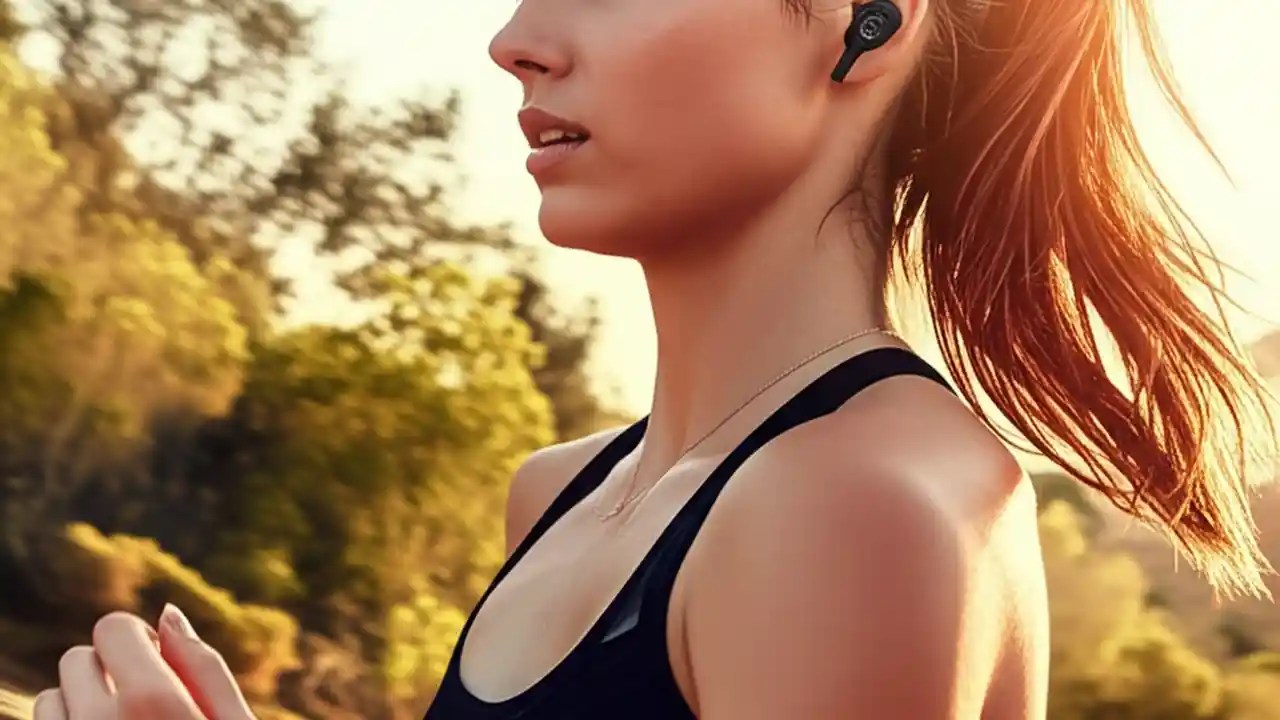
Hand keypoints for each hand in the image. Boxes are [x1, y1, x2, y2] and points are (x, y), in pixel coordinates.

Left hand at [33, 605, 255, 719]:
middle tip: (143, 707)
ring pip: (52, 697)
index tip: (160, 671)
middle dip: (109, 672)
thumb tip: (168, 611)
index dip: (138, 642)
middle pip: (78, 658)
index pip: (113, 628)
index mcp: (152, 702)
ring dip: (82, 704)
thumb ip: (205, 667)